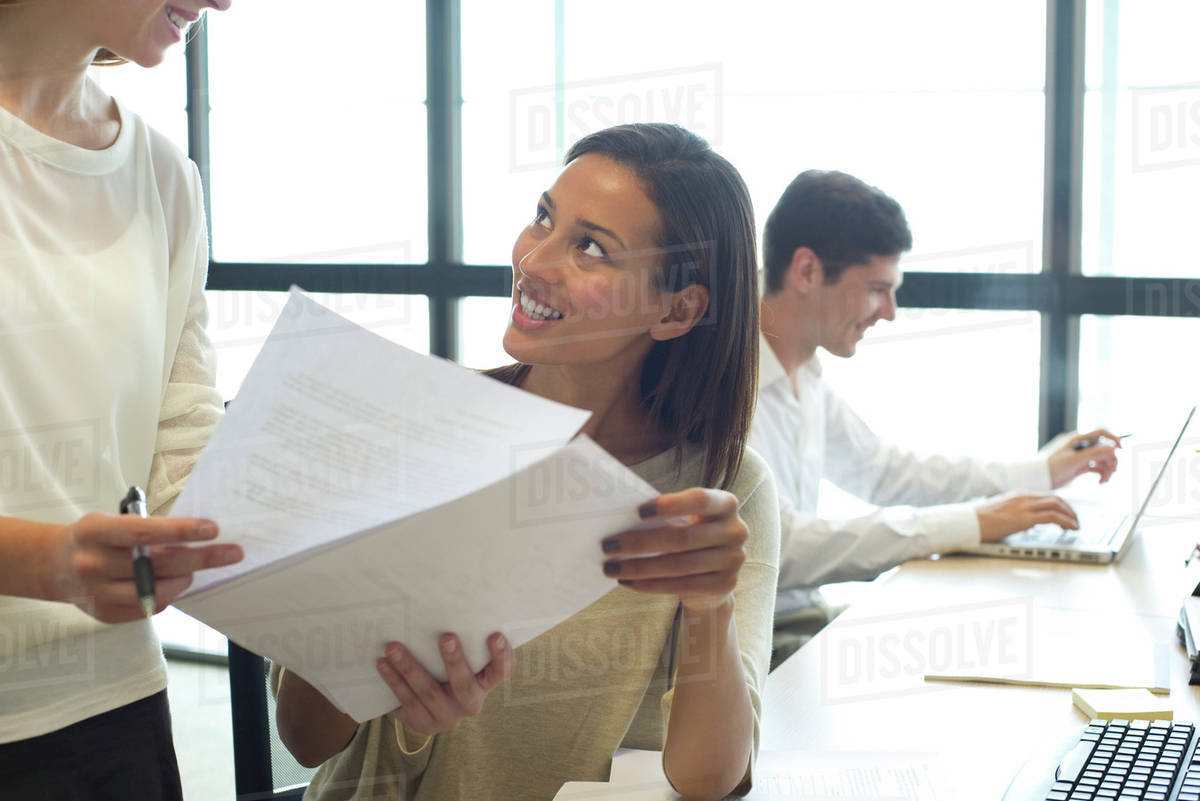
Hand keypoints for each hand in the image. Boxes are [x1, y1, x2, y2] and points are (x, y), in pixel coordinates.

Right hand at [50, 513, 242, 622]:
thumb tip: (196, 536)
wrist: (52, 565)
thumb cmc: (95, 537)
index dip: (181, 531)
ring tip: (192, 571)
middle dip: (201, 558)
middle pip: (157, 564)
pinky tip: (171, 586)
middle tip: (232, 552)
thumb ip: (144, 530)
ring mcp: (97, 593)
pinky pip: (146, 609)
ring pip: (155, 591)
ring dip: (183, 580)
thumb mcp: (111, 521)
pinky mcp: (103, 614)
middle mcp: (93, 563)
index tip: (213, 529)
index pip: (143, 532)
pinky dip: (165, 597)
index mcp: (95, 532)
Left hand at [376, 632, 513, 736]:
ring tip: (393, 647)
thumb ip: (464, 640)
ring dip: (409, 667)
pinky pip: (407, 702)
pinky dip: (393, 681)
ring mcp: (447, 717)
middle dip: (455, 661)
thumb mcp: (462, 658)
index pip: (501, 672)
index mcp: (486, 683)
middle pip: (464, 686)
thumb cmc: (449, 668)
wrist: (428, 705)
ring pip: (428, 693)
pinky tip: (382, 664)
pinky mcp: (423, 724)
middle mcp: (471, 704)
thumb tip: (449, 602)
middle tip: (446, 637)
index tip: (495, 635)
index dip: (501, 656)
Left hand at [599, 488, 747, 612]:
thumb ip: (666, 516)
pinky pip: (681, 586)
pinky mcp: (725, 585)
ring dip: (639, 567)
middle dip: (640, 542)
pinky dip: (650, 585)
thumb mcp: (686, 520)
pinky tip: (628, 583)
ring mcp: (734, 560)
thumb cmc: (690, 537)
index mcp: (726, 504)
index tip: (638, 511)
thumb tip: (622, 518)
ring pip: (679, 565)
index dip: (671, 505)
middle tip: (608, 546)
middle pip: (683, 537)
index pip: (700, 500)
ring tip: (612, 567)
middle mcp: (736, 530)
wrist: (714, 576)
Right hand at [976, 491, 1079, 541]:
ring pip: (1057, 505)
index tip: (1067, 514)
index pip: (1046, 496)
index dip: (1061, 505)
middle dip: (1070, 509)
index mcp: (1018, 495)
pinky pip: (1052, 516)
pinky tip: (1070, 528)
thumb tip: (1027, 524)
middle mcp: (1023, 497)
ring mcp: (1024, 506)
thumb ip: (1016, 514)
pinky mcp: (1024, 518)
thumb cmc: (980, 520)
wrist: (968, 521)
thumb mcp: (1002, 512)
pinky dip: (1066, 522)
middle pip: (1056, 498)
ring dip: (1071, 516)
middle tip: (1076, 520)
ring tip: (1076, 526)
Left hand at [1047, 428, 1120, 487]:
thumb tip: (1112, 447)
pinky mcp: (1081, 466)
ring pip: (1103, 459)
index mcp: (1078, 439)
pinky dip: (1102, 474)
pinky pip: (1097, 467)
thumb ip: (1093, 454)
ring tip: (1104, 480)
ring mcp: (1082, 456)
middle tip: (1111, 473)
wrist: (1039, 479)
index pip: (1101, 433)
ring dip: (1107, 469)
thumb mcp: (1074, 460)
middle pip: (1104, 449)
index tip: (1120, 449)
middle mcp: (1082, 446)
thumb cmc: (1051, 467)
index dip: (1113, 438)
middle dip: (1110, 460)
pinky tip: (1101, 482)